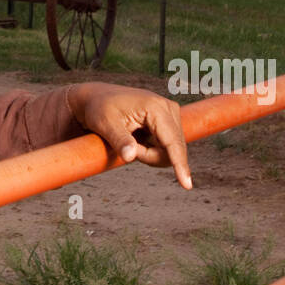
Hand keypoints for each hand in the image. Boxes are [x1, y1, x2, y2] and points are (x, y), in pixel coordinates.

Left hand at [67, 82, 192, 189]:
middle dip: (149, 156)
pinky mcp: (169, 120)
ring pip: (170, 150)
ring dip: (150, 153)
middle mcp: (168, 107)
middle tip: (127, 147)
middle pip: (171, 150)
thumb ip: (119, 140)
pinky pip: (167, 146)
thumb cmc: (99, 109)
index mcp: (156, 107)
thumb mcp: (105, 124)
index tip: (187, 185)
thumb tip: (130, 156)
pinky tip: (137, 138)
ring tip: (130, 140)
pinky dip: (151, 149)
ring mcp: (171, 113)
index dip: (179, 164)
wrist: (98, 99)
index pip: (172, 142)